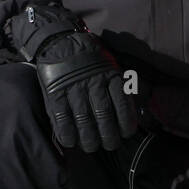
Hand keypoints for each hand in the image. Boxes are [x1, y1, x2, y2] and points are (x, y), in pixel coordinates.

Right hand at [6, 5, 138, 152]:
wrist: (61, 41)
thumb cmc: (90, 58)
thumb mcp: (110, 66)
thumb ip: (120, 86)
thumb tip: (132, 110)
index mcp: (110, 76)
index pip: (122, 104)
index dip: (126, 123)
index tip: (126, 134)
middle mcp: (93, 83)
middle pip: (104, 116)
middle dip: (109, 136)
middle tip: (111, 145)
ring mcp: (73, 89)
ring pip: (84, 120)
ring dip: (89, 139)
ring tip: (93, 147)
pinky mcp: (55, 93)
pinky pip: (62, 118)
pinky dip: (67, 133)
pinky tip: (72, 142)